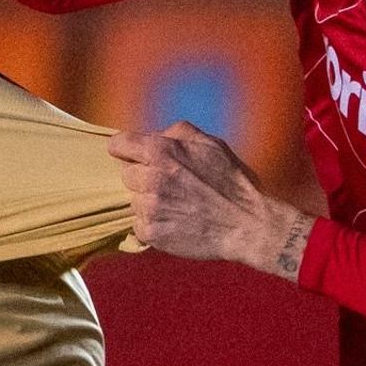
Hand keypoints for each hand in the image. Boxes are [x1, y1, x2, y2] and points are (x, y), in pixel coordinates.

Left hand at [108, 122, 312, 278]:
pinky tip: (174, 223)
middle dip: (142, 177)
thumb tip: (156, 134)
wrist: (247, 224)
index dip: (126, 149)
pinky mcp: (150, 232)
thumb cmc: (231, 182)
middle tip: (168, 185)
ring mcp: (149, 207)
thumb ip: (179, 133)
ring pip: (133, 200)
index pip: (119, 143)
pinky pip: (139, 225)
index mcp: (161, 150)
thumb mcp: (210, 144)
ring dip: (148, 203)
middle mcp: (150, 177)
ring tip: (175, 206)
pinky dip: (152, 225)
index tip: (132, 155)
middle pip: (125, 174)